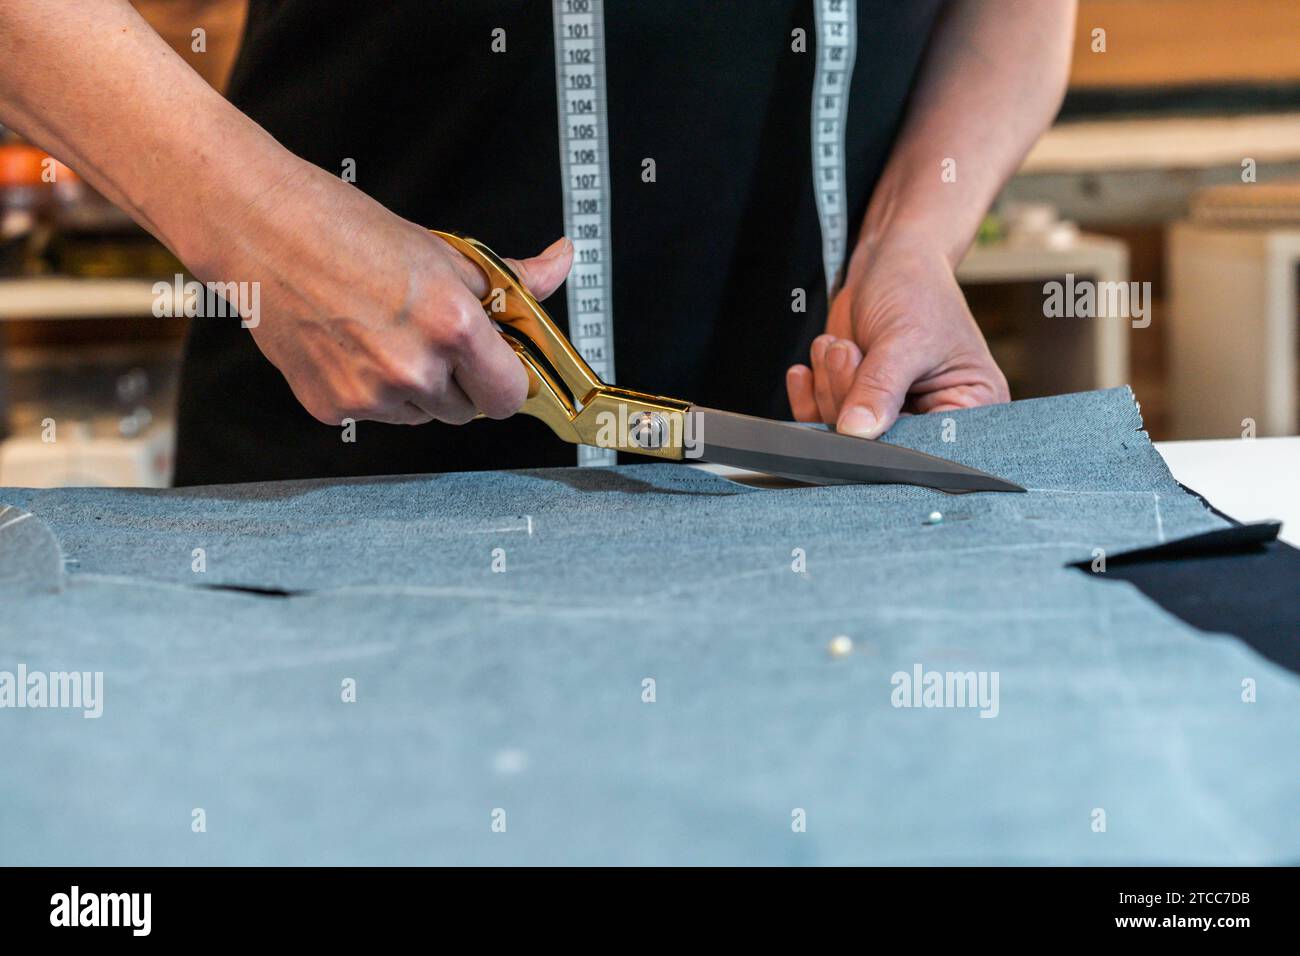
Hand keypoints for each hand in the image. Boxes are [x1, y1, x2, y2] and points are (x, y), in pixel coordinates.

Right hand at [200, 161, 571, 425]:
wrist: (260, 228)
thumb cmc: (344, 230)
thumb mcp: (443, 252)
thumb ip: (510, 279)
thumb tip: (559, 266)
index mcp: (452, 326)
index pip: (509, 395)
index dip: (506, 380)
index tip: (499, 366)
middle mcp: (413, 369)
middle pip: (467, 411)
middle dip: (461, 380)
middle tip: (432, 335)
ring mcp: (370, 395)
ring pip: (421, 414)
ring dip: (417, 388)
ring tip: (385, 332)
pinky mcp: (332, 408)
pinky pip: (377, 415)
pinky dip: (372, 390)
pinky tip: (353, 344)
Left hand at [786, 237, 1008, 437]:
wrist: (887, 261)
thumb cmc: (915, 289)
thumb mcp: (903, 338)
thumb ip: (880, 387)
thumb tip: (856, 433)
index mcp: (971, 406)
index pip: (929, 448)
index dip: (890, 441)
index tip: (859, 420)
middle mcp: (934, 417)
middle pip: (882, 444)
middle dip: (849, 399)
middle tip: (844, 353)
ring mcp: (892, 413)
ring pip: (845, 432)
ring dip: (829, 386)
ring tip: (837, 345)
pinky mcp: (858, 403)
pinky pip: (823, 419)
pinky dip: (810, 394)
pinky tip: (807, 367)